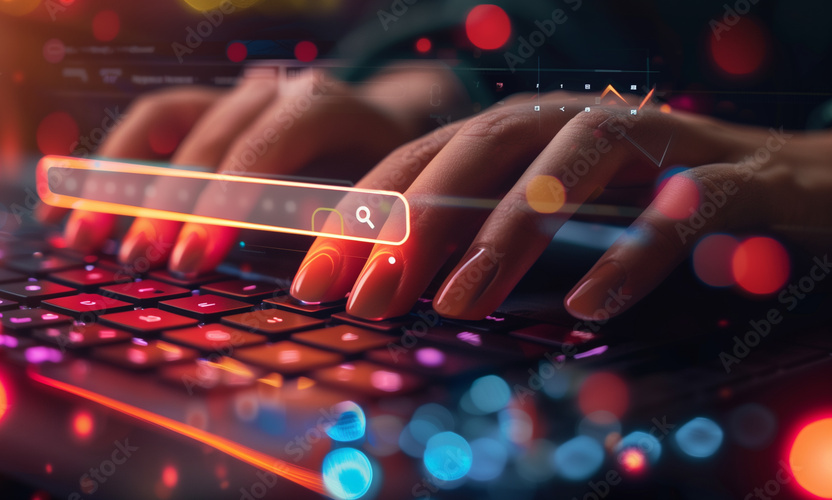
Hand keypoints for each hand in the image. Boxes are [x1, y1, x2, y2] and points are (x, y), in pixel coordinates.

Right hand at [41, 65, 468, 274]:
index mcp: (324, 107)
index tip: (192, 261)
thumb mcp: (378, 207)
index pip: (263, 148)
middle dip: (168, 207)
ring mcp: (234, 96)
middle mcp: (273, 92)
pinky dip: (108, 166)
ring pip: (162, 125)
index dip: (224, 203)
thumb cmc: (381, 184)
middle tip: (137, 262)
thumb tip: (300, 293)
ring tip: (81, 239)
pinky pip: (147, 128)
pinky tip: (67, 205)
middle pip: (206, 141)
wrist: (381, 131)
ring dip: (119, 183)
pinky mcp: (206, 109)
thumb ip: (337, 236)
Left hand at [288, 92, 831, 320]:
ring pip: (570, 162)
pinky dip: (633, 253)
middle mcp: (573, 122)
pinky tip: (590, 306)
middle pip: (478, 151)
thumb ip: (474, 235)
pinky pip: (679, 210)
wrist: (781, 184)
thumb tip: (387, 285)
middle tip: (367, 300)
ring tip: (457, 305)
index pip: (421, 162)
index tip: (313, 284)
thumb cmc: (641, 206)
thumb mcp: (544, 213)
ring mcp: (654, 141)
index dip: (360, 217)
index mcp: (521, 133)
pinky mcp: (727, 176)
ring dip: (508, 232)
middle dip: (414, 224)